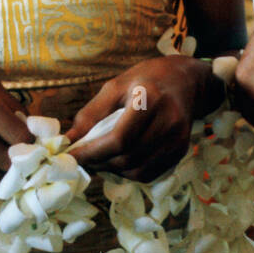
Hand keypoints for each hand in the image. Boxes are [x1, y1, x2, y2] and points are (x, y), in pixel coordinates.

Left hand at [66, 57, 218, 182]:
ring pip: (138, 170)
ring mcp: (178, 139)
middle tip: (84, 158)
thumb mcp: (115, 86)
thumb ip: (91, 114)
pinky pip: (150, 173)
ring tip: (100, 159)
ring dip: (113, 170)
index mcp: (150, 98)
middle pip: (128, 157)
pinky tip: (119, 161)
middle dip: (100, 162)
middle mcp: (169, 121)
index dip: (92, 152)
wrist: (185, 81)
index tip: (72, 156)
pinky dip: (129, 173)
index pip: (119, 139)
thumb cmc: (146, 79)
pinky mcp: (181, 150)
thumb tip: (68, 140)